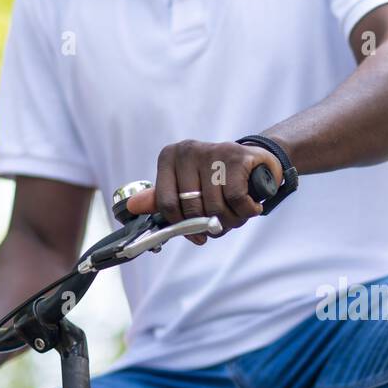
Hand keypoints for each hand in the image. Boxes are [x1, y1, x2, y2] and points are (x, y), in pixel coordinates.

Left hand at [126, 140, 282, 245]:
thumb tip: (132, 207)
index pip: (167, 204)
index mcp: (169, 157)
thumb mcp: (186, 188)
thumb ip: (162, 199)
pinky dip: (246, 211)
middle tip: (222, 225)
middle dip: (210, 226)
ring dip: (231, 220)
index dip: (183, 226)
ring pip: (215, 207)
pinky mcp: (236, 156)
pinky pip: (236, 199)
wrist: (256, 163)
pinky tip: (251, 207)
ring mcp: (211, 151)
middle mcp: (187, 151)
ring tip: (238, 215)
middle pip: (192, 209)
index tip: (197, 236)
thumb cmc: (217, 180)